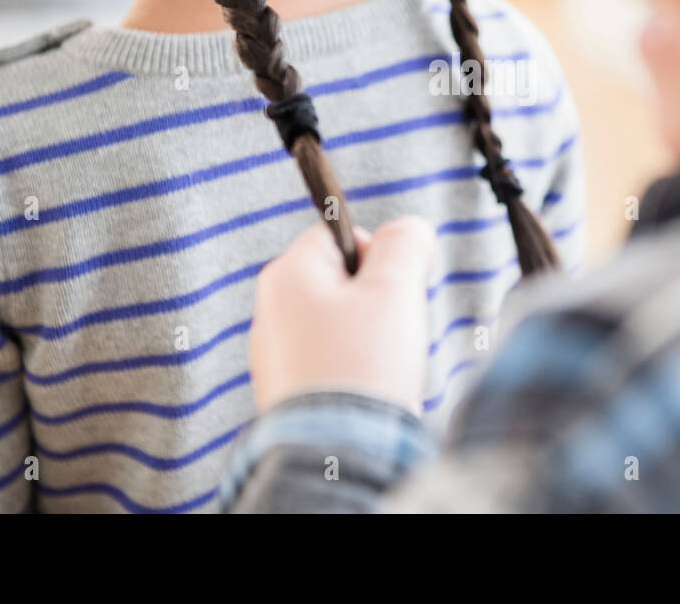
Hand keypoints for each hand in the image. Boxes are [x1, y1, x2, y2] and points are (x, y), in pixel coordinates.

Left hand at [248, 217, 435, 415]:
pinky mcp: (285, 393)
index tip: (394, 288)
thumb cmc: (364, 362)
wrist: (337, 451)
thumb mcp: (395, 288)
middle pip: (340, 281)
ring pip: (339, 325)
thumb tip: (410, 228)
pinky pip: (330, 364)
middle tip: (390, 330)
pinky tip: (365, 392)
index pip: (339, 234)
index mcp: (287, 274)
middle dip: (377, 301)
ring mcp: (273, 355)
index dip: (378, 255)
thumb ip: (405, 243)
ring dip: (370, 339)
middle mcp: (269, 310)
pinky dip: (354, 372)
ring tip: (379, 367)